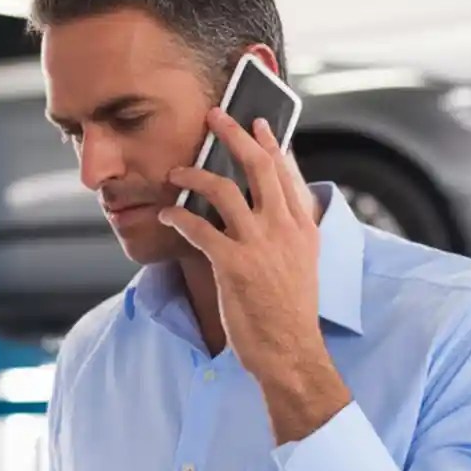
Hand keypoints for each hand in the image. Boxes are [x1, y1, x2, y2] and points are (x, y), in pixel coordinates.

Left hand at [159, 108, 351, 443]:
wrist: (291, 353)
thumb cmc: (290, 312)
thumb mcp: (303, 264)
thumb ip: (290, 232)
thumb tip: (270, 206)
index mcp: (303, 228)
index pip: (287, 173)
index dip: (270, 143)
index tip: (258, 123)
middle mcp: (284, 229)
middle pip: (258, 167)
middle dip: (234, 135)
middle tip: (214, 117)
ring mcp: (260, 246)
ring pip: (224, 190)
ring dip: (194, 175)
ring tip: (176, 173)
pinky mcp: (234, 265)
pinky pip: (199, 227)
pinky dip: (178, 217)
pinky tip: (166, 216)